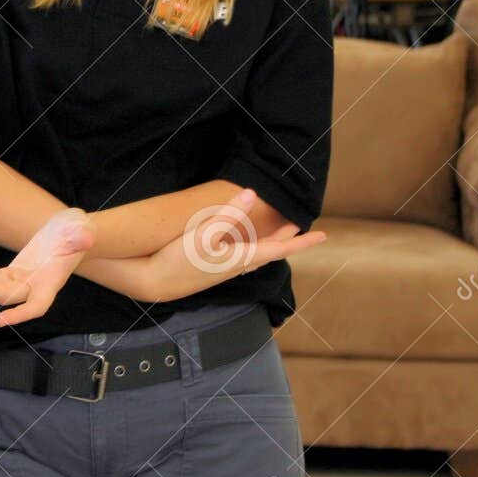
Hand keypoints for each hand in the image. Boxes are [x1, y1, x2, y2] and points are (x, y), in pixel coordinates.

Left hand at [0, 207, 95, 327]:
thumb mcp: (82, 230)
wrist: (72, 230)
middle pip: (5, 295)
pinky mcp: (12, 272)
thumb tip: (85, 238)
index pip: (36, 306)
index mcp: (51, 283)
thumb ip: (81, 237)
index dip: (19, 315)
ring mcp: (21, 281)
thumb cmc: (80, 231)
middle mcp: (34, 287)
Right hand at [148, 188, 327, 299]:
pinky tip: (243, 247)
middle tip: (302, 230)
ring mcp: (224, 270)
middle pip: (270, 252)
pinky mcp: (211, 270)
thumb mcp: (204, 234)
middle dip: (287, 241)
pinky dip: (252, 249)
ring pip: (256, 257)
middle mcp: (237, 266)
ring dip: (270, 245)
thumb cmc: (179, 260)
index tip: (323, 236)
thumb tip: (252, 193)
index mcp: (241, 258)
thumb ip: (229, 214)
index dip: (302, 241)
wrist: (154, 283)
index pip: (280, 249)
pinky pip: (241, 258)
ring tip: (279, 236)